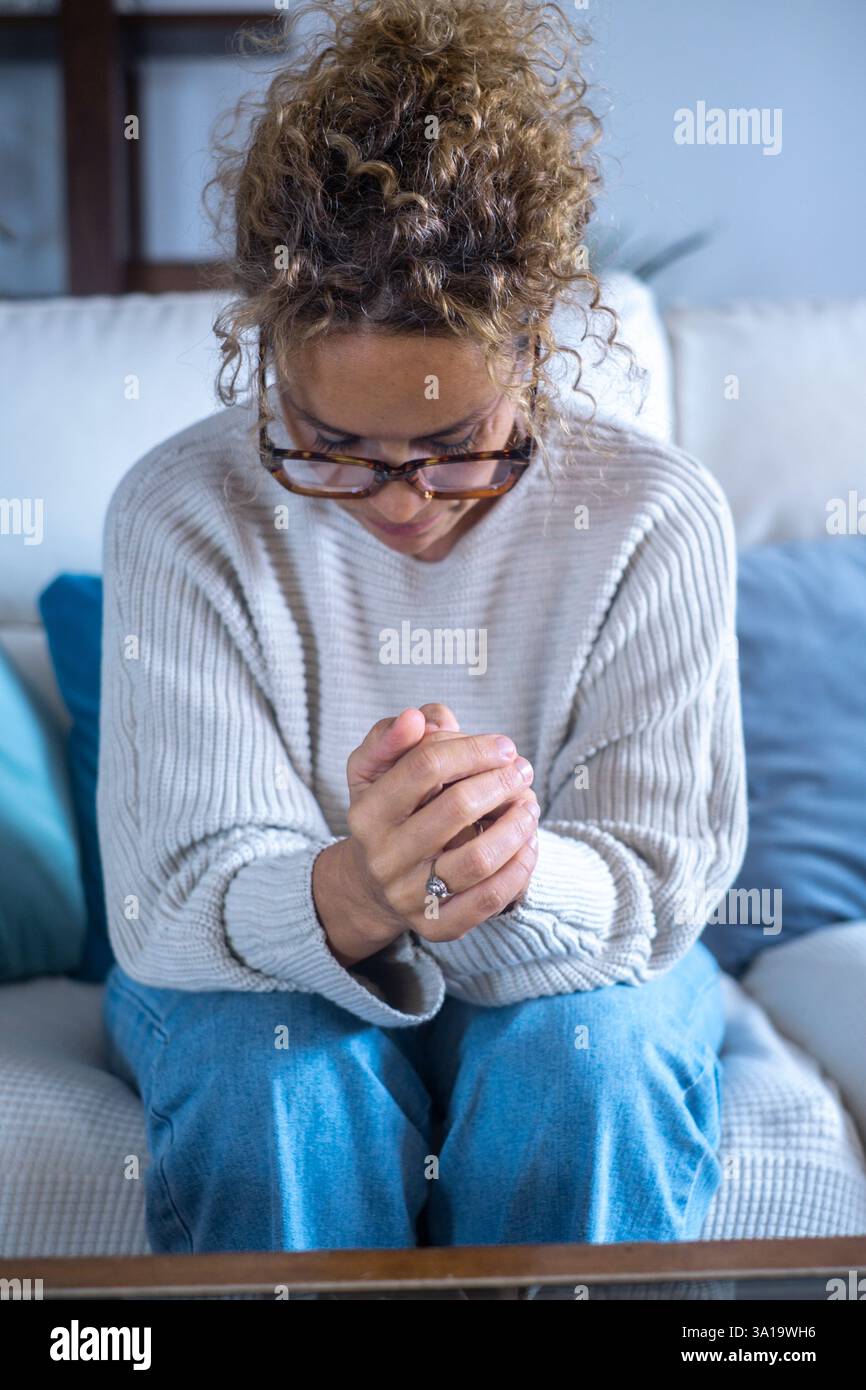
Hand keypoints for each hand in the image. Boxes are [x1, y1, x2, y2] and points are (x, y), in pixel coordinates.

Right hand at [312, 705, 539, 967]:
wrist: (370, 886)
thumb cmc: (386, 813)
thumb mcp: (374, 769)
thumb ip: (394, 736)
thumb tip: (420, 717)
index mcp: (367, 811)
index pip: (425, 767)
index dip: (472, 749)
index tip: (504, 746)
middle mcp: (384, 856)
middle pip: (456, 808)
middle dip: (501, 782)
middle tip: (523, 771)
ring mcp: (409, 896)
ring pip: (478, 859)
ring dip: (517, 825)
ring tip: (530, 805)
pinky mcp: (436, 926)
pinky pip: (488, 900)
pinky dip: (519, 869)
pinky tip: (529, 844)